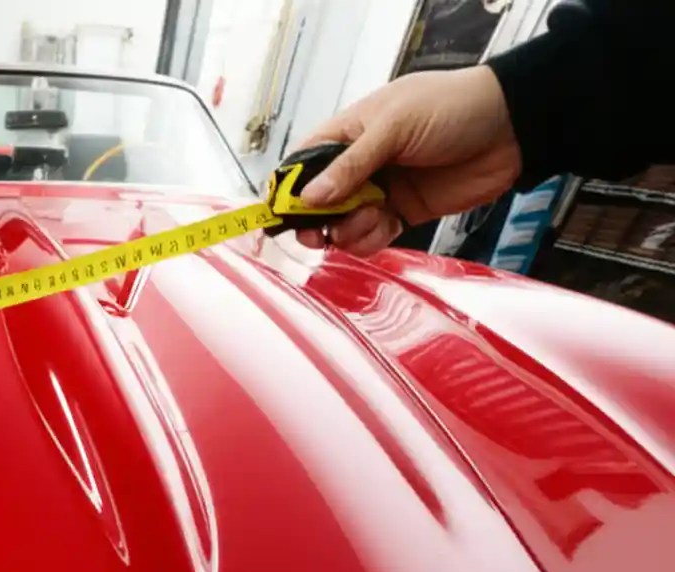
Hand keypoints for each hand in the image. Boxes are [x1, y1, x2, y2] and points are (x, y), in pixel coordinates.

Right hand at [293, 65, 521, 255]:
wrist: (510, 127)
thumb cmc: (451, 108)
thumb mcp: (394, 127)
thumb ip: (351, 165)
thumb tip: (309, 198)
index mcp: (348, 134)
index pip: (302, 165)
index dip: (288, 190)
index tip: (283, 214)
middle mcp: (358, 165)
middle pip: (316, 203)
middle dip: (314, 221)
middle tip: (319, 233)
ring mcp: (380, 190)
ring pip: (343, 224)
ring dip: (348, 231)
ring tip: (373, 217)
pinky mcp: (403, 213)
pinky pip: (372, 236)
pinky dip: (370, 240)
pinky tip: (384, 226)